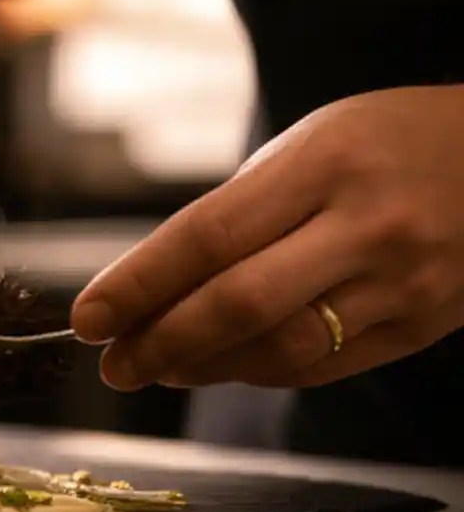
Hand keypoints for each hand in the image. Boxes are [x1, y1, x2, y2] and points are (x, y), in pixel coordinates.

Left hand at [70, 85, 463, 389]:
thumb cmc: (390, 141)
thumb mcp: (312, 143)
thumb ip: (241, 211)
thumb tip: (152, 285)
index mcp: (326, 162)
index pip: (206, 236)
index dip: (137, 284)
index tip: (88, 317)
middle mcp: (369, 225)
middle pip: (238, 304)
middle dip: (159, 342)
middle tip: (112, 365)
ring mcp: (403, 283)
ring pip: (279, 349)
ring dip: (203, 367)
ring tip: (155, 366)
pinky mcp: (422, 327)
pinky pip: (321, 366)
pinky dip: (257, 371)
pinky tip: (219, 365)